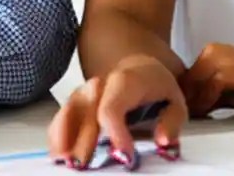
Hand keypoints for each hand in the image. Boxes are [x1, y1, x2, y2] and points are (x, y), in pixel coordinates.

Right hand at [47, 54, 186, 169]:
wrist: (138, 68)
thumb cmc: (155, 87)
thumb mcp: (176, 101)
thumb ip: (171, 122)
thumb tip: (164, 142)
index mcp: (126, 81)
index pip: (112, 108)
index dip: (116, 133)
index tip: (124, 157)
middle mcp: (100, 84)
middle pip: (86, 113)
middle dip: (84, 141)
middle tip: (83, 166)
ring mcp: (85, 92)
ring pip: (69, 112)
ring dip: (63, 137)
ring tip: (63, 160)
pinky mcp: (76, 102)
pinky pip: (62, 116)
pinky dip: (57, 135)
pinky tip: (57, 153)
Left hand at [179, 43, 233, 116]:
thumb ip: (213, 95)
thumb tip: (194, 108)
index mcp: (212, 52)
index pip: (186, 79)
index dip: (185, 98)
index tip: (185, 114)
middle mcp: (211, 51)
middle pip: (186, 83)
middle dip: (187, 102)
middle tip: (189, 119)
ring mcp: (217, 59)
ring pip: (192, 88)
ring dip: (194, 105)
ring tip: (198, 119)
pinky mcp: (226, 71)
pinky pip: (206, 93)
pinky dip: (206, 106)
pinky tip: (210, 115)